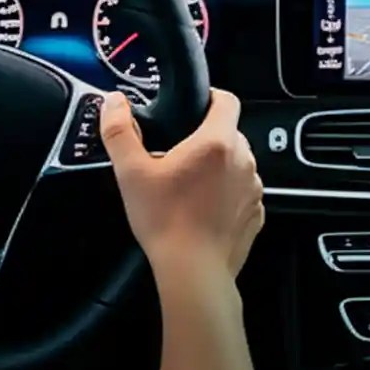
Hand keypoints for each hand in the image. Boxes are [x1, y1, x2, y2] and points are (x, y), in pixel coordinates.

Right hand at [100, 89, 263, 280]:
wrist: (193, 272)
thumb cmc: (165, 223)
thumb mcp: (130, 173)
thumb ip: (119, 131)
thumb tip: (113, 103)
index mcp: (216, 142)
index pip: (227, 100)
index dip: (210, 97)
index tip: (195, 106)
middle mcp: (243, 161)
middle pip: (229, 133)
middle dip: (206, 138)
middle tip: (178, 157)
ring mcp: (253, 188)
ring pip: (237, 163)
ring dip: (218, 168)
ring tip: (188, 187)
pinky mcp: (256, 213)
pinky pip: (242, 192)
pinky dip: (226, 194)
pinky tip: (201, 209)